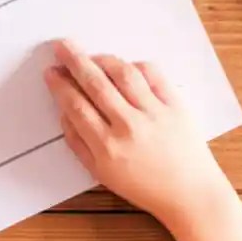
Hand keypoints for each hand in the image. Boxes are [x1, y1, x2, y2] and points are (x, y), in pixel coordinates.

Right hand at [46, 40, 233, 229]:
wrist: (190, 194)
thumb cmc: (145, 187)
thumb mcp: (102, 174)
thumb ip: (78, 144)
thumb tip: (63, 113)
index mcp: (107, 147)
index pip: (76, 105)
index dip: (60, 85)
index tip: (51, 72)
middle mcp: (129, 127)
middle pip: (95, 83)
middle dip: (74, 61)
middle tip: (61, 46)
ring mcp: (154, 113)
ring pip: (123, 74)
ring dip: (102, 59)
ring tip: (90, 55)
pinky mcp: (176, 105)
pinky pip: (152, 74)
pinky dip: (135, 65)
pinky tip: (124, 66)